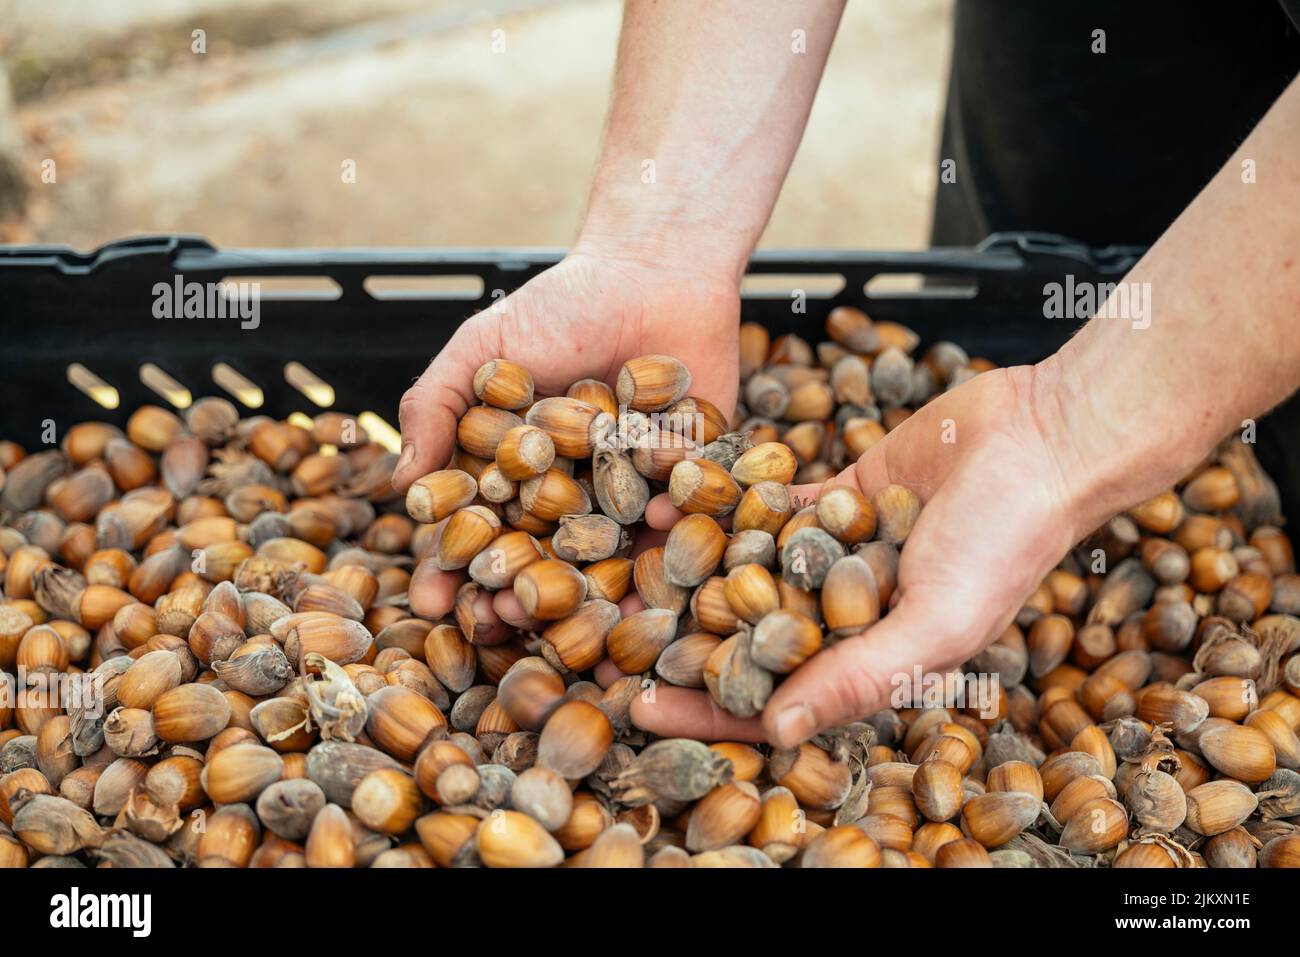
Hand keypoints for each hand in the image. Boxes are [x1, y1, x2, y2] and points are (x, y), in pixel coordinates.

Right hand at [393, 246, 739, 622]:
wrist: (656, 270)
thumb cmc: (560, 306)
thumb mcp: (483, 349)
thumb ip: (436, 408)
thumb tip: (400, 486)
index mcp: (518, 474)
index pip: (480, 534)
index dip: (454, 570)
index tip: (434, 601)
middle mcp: (573, 496)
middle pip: (540, 562)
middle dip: (516, 596)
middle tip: (501, 617)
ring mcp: (631, 496)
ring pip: (607, 560)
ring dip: (586, 595)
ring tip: (567, 617)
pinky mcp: (690, 484)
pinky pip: (678, 528)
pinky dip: (664, 546)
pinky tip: (647, 554)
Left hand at [630, 362, 1094, 746]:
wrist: (1040, 437)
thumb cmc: (1006, 540)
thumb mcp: (936, 623)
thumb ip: (860, 678)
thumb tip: (781, 735)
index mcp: (873, 661)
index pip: (776, 701)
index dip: (709, 708)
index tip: (640, 702)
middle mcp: (849, 614)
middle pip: (750, 640)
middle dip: (686, 639)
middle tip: (613, 632)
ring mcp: (839, 554)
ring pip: (752, 570)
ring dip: (695, 568)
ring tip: (629, 563)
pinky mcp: (837, 497)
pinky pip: (772, 506)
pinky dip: (727, 503)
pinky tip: (673, 497)